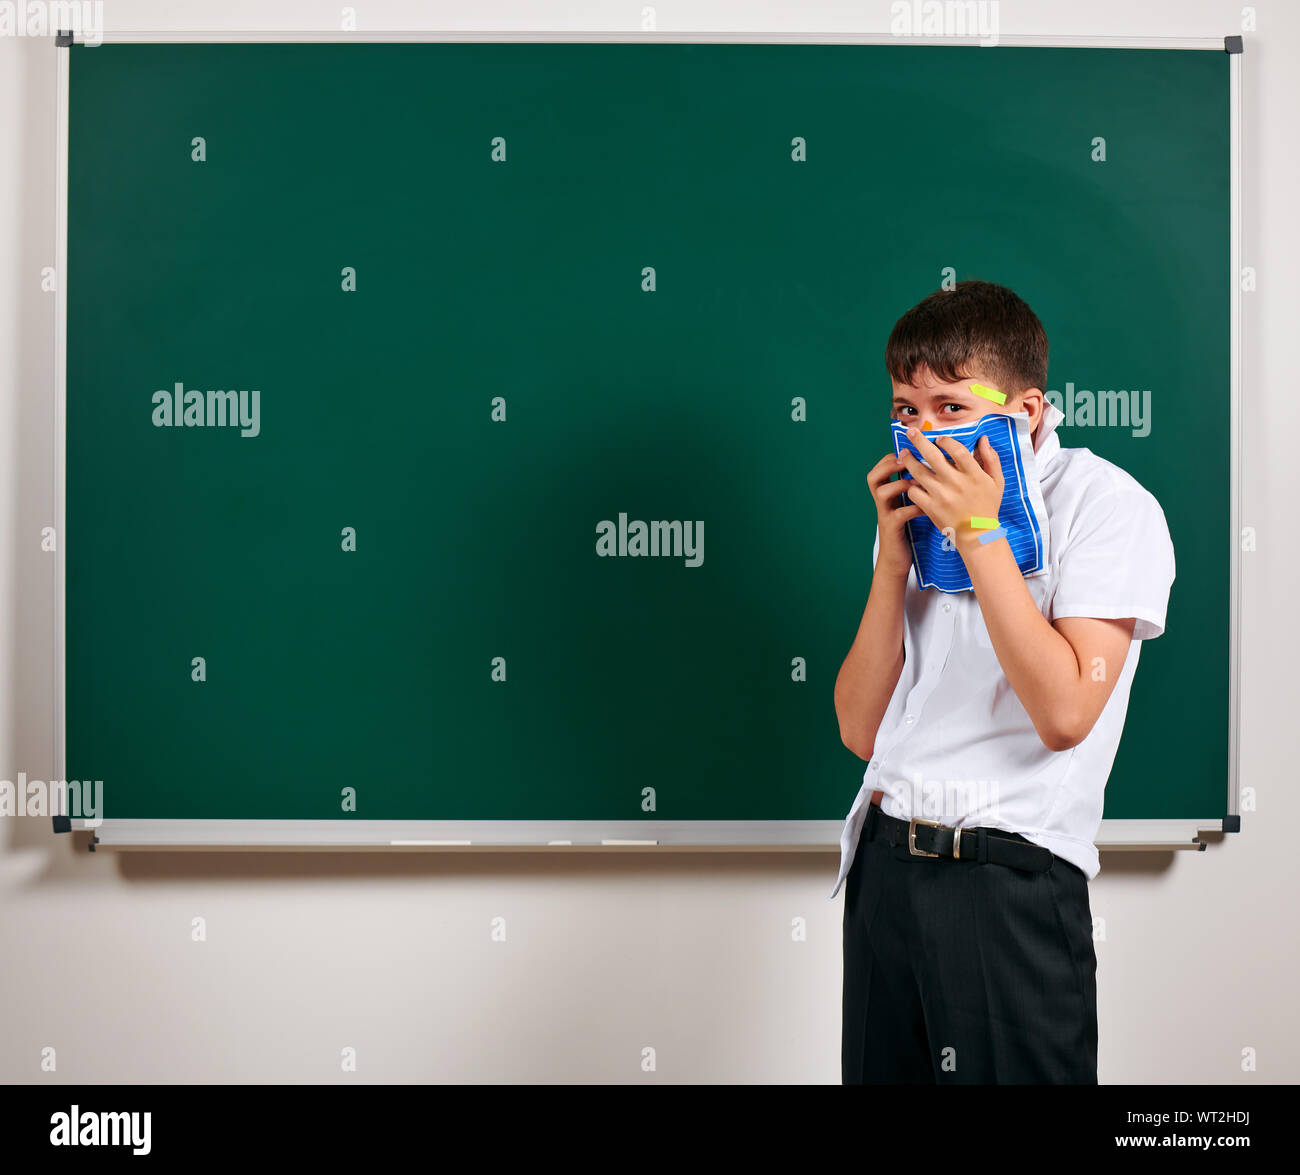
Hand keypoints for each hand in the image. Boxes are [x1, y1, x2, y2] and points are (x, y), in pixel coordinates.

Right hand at [866, 452, 924, 578]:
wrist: (896, 561)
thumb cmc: (906, 532)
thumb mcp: (905, 508)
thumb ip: (911, 492)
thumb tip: (929, 472)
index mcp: (885, 496)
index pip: (879, 470)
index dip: (890, 459)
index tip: (906, 453)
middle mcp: (882, 503)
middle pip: (872, 477)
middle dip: (888, 466)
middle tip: (905, 463)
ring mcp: (885, 515)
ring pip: (882, 492)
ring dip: (900, 484)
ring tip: (917, 484)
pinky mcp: (892, 528)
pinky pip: (900, 513)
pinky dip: (914, 507)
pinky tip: (927, 508)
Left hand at [896, 428, 1003, 550]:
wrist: (977, 535)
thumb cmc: (988, 506)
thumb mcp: (997, 482)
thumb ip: (991, 459)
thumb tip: (983, 439)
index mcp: (974, 475)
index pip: (957, 450)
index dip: (946, 441)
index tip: (939, 438)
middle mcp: (956, 483)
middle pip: (933, 456)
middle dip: (919, 441)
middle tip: (910, 431)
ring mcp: (942, 495)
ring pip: (919, 472)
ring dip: (908, 460)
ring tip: (902, 453)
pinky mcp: (931, 508)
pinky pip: (914, 491)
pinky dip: (910, 485)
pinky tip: (908, 480)